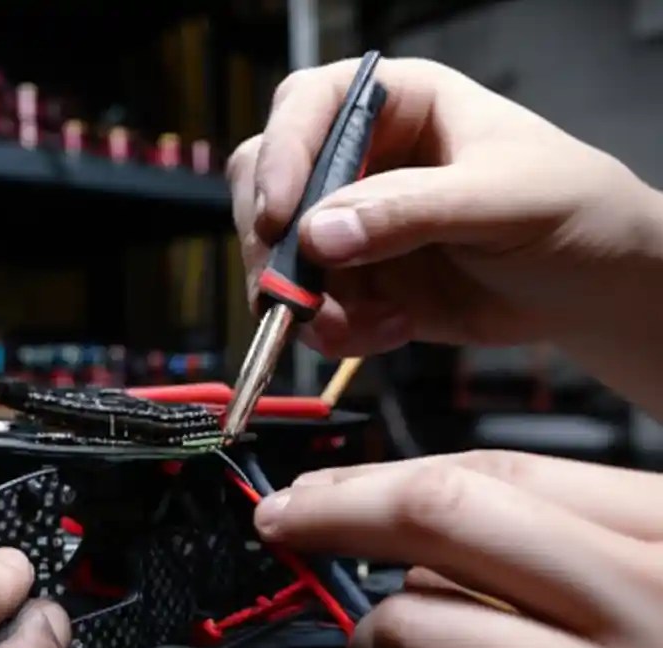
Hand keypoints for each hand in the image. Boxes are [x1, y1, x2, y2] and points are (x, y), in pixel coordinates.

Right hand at [227, 57, 662, 414]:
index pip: (306, 106)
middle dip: (274, 245)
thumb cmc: (569, 210)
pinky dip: (333, 331)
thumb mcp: (502, 198)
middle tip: (293, 293)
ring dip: (305, 301)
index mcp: (395, 104)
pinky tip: (389, 331)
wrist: (593, 287)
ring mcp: (348, 223)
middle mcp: (358, 159)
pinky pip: (309, 307)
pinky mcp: (352, 280)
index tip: (279, 216)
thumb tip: (320, 233)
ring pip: (276, 255)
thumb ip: (412, 210)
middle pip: (266, 182)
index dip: (282, 154)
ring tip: (363, 326)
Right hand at [253, 450, 662, 647]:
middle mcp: (653, 603)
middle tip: (285, 517)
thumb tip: (411, 646)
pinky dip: (506, 480)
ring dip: (410, 476)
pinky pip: (581, 477)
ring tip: (348, 490)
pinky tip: (460, 490)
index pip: (433, 633)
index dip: (370, 635)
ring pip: (510, 473)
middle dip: (346, 508)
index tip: (356, 637)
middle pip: (454, 514)